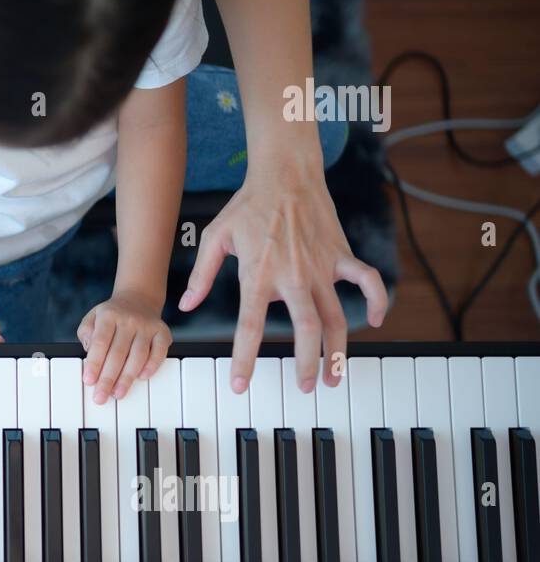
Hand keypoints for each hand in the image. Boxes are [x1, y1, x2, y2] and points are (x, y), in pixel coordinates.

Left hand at [78, 291, 171, 402]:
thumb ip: (86, 333)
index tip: (89, 381)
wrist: (138, 299)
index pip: (100, 342)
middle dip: (108, 378)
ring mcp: (147, 326)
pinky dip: (152, 366)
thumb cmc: (112, 315)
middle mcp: (129, 320)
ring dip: (128, 377)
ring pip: (138, 355)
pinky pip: (159, 352)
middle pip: (118, 353)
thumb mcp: (92, 317)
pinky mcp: (162, 332)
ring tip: (118, 393)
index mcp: (109, 316)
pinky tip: (142, 377)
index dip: (94, 363)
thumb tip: (88, 351)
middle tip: (101, 396)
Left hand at [179, 161, 387, 393]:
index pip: (250, 326)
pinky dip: (376, 300)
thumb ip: (201, 276)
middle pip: (304, 328)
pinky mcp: (340, 255)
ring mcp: (320, 266)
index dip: (244, 359)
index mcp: (258, 274)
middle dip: (307, 363)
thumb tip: (185, 306)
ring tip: (336, 375)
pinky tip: (373, 321)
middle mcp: (292, 275)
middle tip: (306, 388)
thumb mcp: (215, 238)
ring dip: (338, 348)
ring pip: (336, 315)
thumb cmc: (247, 206)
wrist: (284, 174)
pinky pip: (367, 281)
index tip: (240, 386)